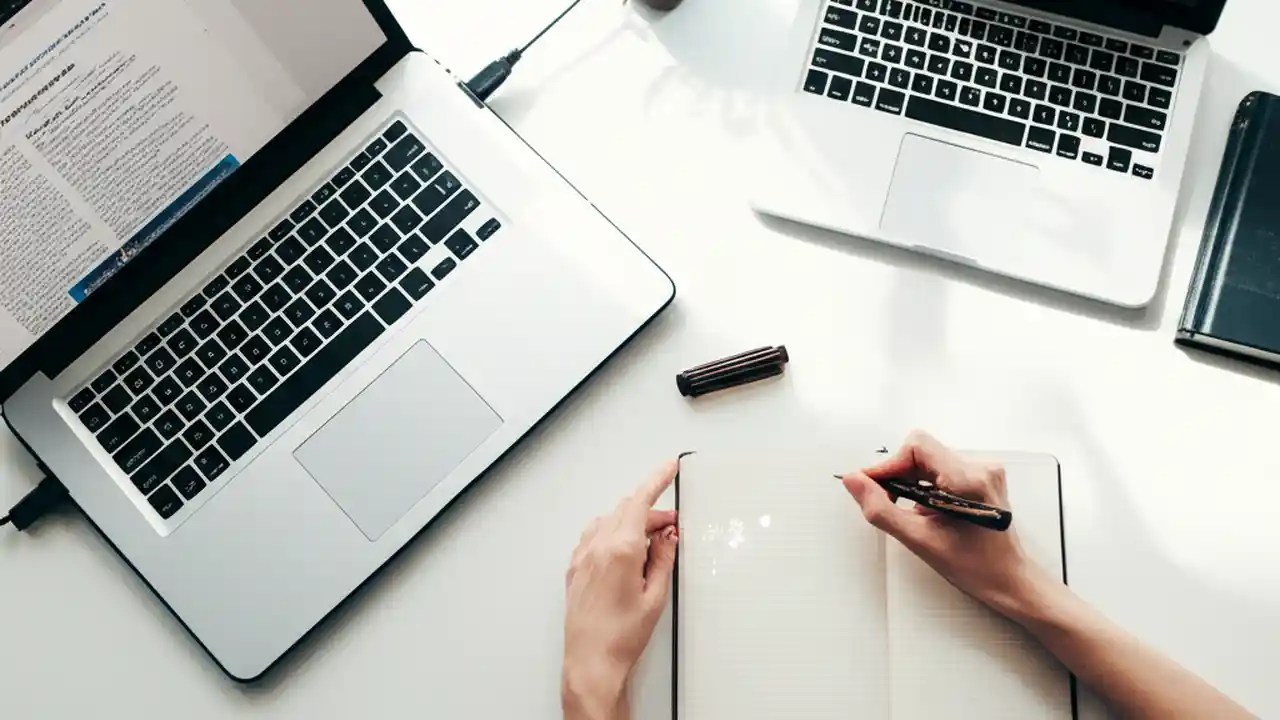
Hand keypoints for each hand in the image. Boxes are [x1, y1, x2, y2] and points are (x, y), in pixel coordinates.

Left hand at [563, 462, 678, 719]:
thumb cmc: (620, 637)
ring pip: (609, 520)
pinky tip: (626, 552)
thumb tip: (668, 537)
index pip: (640, 501)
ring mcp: (582, 556)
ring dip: (631, 521)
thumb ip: (663, 558)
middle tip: (672, 526)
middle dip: (651, 510)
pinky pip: (594, 536)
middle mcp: (597, 547)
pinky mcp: (575, 568)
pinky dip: (613, 533)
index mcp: (620, 549)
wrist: (591, 661)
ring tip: (651, 544)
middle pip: (627, 509)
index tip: (668, 468)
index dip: (657, 479)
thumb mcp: (656, 596)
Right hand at [840, 431, 1054, 618]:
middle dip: (898, 475)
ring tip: (912, 512)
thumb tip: (853, 481)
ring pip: (929, 460)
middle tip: (888, 504)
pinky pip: (941, 469)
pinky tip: (927, 510)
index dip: (888, 466)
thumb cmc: (975, 567)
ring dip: (911, 482)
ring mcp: (984, 470)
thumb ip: (881, 509)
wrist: (1010, 580)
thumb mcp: (920, 541)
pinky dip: (925, 485)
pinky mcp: (981, 477)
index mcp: (969, 480)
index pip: (917, 447)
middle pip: (921, 452)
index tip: (870, 487)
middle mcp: (980, 467)